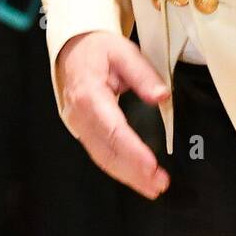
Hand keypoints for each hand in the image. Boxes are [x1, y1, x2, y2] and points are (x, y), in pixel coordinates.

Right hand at [56, 30, 171, 199]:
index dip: (133, 151)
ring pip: (102, 157)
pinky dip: (119, 168)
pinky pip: (100, 153)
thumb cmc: (98, 49)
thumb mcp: (123, 51)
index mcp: (89, 94)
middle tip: (159, 184)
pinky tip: (136, 176)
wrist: (73, 48)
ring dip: (128, 175)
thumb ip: (143, 74)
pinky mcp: (83, 130)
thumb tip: (161, 96)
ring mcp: (78, 125)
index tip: (152, 165)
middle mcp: (80, 115)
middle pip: (107, 151)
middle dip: (133, 172)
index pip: (113, 130)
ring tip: (153, 186)